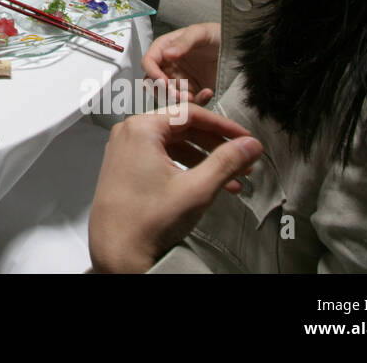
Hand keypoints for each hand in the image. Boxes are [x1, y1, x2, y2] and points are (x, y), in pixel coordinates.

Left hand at [88, 106, 262, 272]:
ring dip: (204, 161)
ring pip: (173, 146)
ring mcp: (124, 152)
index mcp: (141, 129)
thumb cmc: (146, 221)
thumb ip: (227, 162)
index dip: (223, 126)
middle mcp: (128, 135)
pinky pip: (160, 159)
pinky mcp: (125, 169)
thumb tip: (249, 145)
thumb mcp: (197, 188)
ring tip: (230, 180)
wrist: (118, 252)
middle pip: (182, 129)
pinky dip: (185, 169)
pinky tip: (205, 185)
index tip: (243, 137)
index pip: (190, 114)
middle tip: (241, 159)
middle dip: (216, 147)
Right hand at [142, 22, 220, 105]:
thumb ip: (183, 42)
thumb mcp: (200, 33)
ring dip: (178, 100)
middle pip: (152, 83)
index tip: (163, 81)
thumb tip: (167, 54)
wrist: (236, 47)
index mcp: (164, 48)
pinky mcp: (192, 90)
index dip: (152, 73)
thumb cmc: (216, 34)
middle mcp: (168, 65)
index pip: (148, 62)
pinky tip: (208, 93)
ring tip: (193, 96)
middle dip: (162, 91)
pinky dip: (197, 102)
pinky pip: (188, 102)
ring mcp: (179, 79)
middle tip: (177, 93)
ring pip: (167, 96)